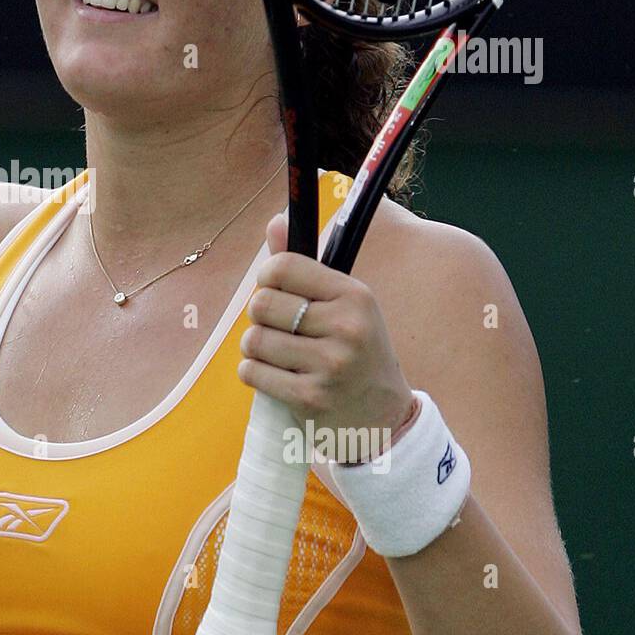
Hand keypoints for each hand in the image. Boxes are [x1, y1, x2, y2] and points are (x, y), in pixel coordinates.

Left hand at [238, 212, 414, 461]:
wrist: (383, 415)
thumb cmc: (354, 349)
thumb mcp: (342, 303)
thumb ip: (303, 265)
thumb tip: (276, 220)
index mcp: (354, 296)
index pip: (283, 268)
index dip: (268, 278)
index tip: (278, 290)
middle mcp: (346, 328)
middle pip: (261, 305)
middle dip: (261, 318)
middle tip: (281, 329)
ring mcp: (330, 366)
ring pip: (253, 340)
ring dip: (257, 348)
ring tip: (281, 355)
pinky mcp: (310, 398)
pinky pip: (252, 372)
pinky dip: (256, 373)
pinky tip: (279, 377)